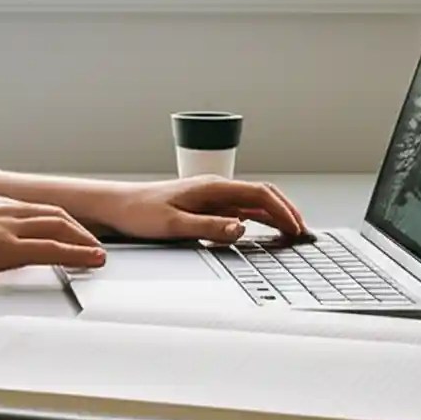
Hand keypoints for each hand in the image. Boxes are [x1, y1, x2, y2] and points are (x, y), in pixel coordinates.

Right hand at [0, 194, 106, 279]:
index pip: (31, 208)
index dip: (54, 219)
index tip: (66, 227)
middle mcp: (3, 209)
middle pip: (53, 214)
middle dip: (76, 227)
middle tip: (91, 241)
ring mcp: (7, 227)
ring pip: (59, 227)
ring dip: (83, 240)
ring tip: (97, 253)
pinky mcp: (8, 248)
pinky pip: (53, 249)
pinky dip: (77, 253)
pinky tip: (91, 260)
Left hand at [96, 175, 307, 243]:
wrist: (118, 206)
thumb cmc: (139, 212)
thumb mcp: (173, 224)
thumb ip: (208, 227)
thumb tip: (240, 229)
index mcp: (211, 188)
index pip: (258, 193)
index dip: (282, 210)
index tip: (296, 227)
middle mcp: (215, 189)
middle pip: (261, 195)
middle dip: (286, 211)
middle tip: (303, 231)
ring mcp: (211, 197)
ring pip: (252, 202)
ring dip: (274, 215)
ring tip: (292, 231)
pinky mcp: (205, 206)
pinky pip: (239, 209)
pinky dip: (258, 219)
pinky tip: (263, 230)